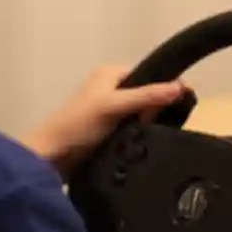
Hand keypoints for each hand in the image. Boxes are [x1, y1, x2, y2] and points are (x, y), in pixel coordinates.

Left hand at [22, 65, 190, 178]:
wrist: (50, 158)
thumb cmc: (79, 124)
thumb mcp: (115, 106)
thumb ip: (147, 96)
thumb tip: (181, 87)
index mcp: (110, 73)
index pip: (148, 74)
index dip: (164, 87)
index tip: (178, 104)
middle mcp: (110, 88)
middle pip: (146, 94)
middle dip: (156, 108)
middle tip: (158, 123)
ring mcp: (108, 110)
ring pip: (141, 113)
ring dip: (147, 124)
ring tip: (151, 135)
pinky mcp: (107, 131)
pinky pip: (133, 128)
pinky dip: (139, 134)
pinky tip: (143, 143)